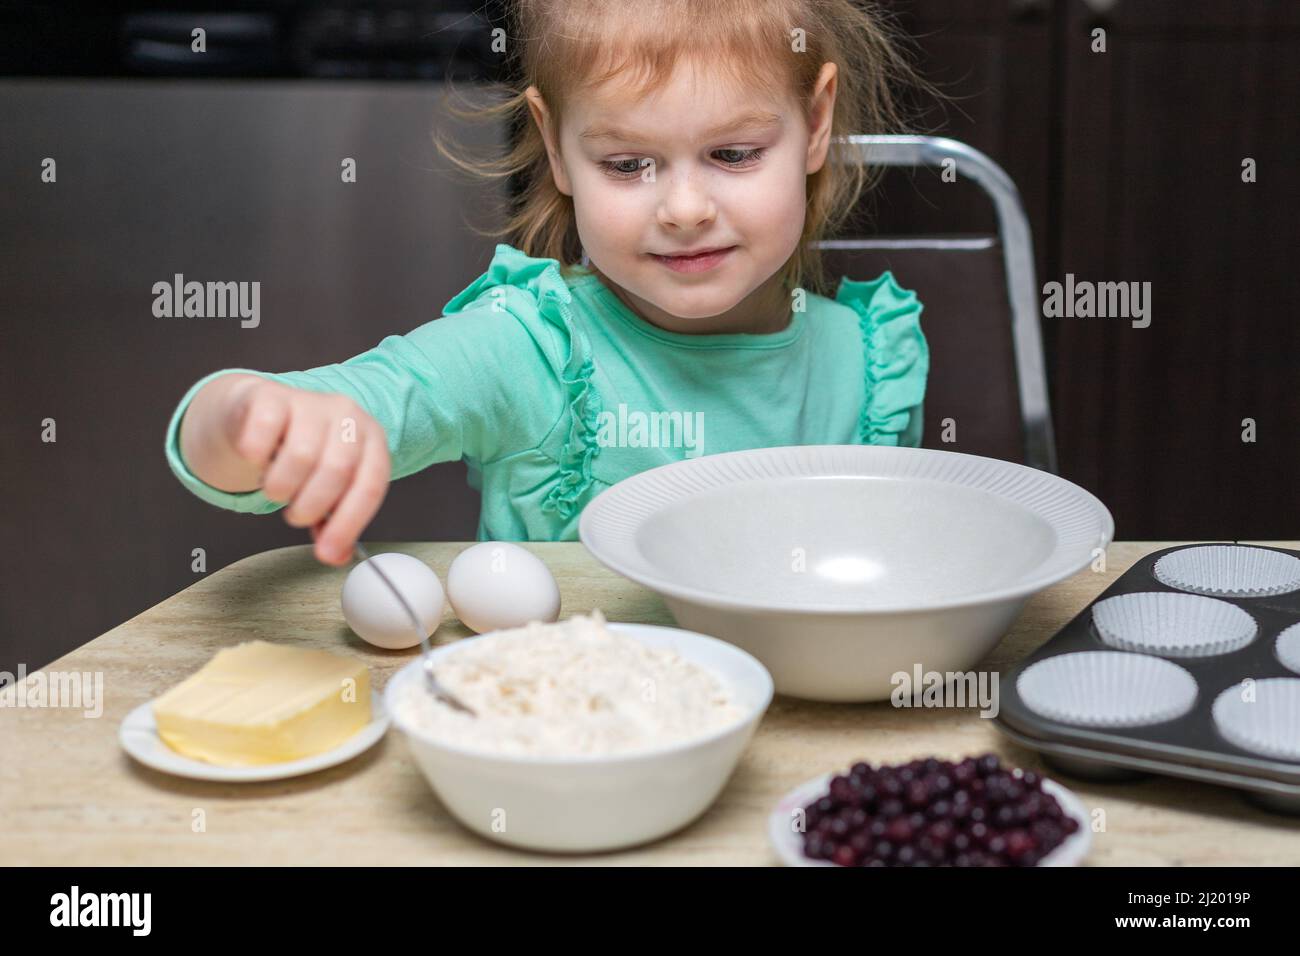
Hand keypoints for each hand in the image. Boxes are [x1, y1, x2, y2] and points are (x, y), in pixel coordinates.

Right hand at [225, 380, 390, 565]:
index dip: (349, 524)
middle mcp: (347, 416)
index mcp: (371, 440)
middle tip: (295, 515)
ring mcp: (310, 401)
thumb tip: (335, 554)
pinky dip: (255, 458)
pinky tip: (257, 459)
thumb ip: (334, 520)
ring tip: (276, 486)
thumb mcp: (328, 484)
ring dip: (280, 486)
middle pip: (337, 471)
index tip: (328, 553)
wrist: (263, 409)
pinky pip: (262, 434)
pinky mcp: (271, 395)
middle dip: (310, 506)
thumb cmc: (302, 450)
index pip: (370, 485)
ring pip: (300, 455)